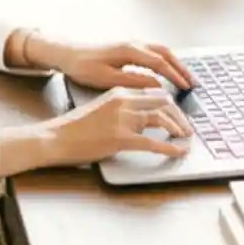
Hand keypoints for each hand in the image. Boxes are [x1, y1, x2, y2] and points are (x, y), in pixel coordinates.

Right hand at [44, 86, 193, 164]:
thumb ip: (124, 111)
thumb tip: (145, 121)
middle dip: (179, 115)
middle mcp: (123, 101)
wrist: (57, 137)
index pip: (154, 92)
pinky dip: (170, 148)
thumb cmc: (77, 128)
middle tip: (186, 128)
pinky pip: (153, 142)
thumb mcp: (103, 109)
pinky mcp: (120, 138)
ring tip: (184, 139)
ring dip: (177, 129)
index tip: (178, 115)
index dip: (171, 104)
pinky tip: (178, 152)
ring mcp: (122, 119)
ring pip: (161, 119)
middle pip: (163, 101)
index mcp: (119, 92)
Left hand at [56, 41, 196, 90]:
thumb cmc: (83, 67)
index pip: (160, 63)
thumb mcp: (107, 79)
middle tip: (193, 82)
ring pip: (161, 50)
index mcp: (130, 51)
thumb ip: (133, 81)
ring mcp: (132, 43)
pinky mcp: (128, 47)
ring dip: (175, 63)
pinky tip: (167, 70)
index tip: (186, 88)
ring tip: (185, 77)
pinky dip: (165, 60)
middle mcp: (134, 43)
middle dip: (181, 68)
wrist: (67, 53)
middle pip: (165, 53)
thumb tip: (157, 85)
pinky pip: (153, 51)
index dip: (175, 76)